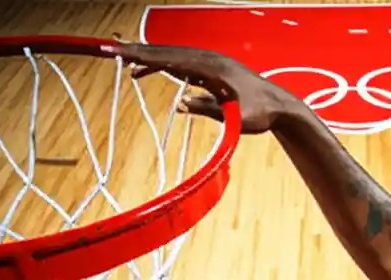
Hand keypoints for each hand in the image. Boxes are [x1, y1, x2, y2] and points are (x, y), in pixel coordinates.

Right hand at [103, 38, 301, 132]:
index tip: (121, 53)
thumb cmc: (260, 114)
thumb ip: (209, 110)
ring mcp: (211, 61)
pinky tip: (145, 75)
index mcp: (213, 69)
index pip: (171, 59)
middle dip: (138, 51)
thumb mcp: (236, 119)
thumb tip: (180, 104)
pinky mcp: (211, 68)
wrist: (280, 105)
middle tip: (110, 49)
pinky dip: (162, 66)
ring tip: (123, 64)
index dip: (144, 56)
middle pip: (168, 52)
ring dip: (147, 58)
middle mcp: (210, 59)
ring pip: (172, 55)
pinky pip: (180, 63)